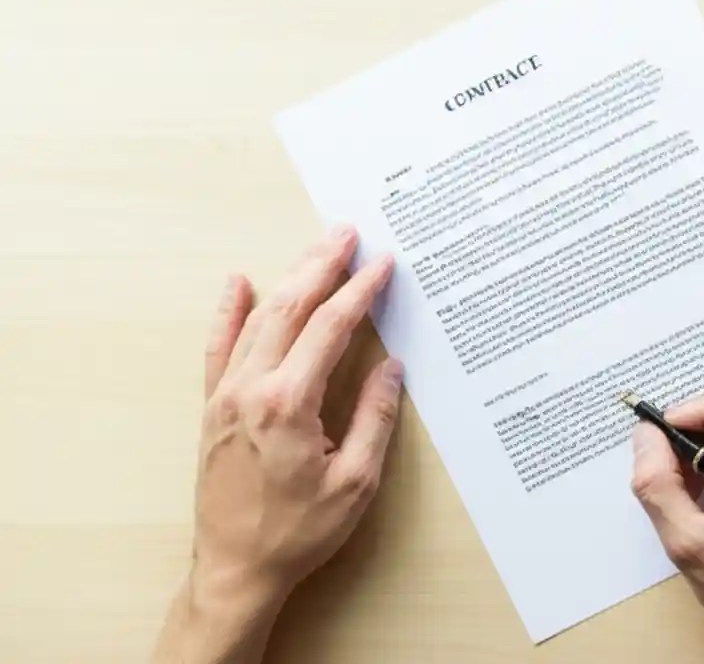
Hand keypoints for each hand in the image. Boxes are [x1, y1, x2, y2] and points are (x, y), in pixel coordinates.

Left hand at [154, 226, 401, 663]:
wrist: (235, 569)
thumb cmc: (297, 532)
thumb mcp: (355, 482)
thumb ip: (374, 418)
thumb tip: (392, 367)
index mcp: (288, 403)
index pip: (330, 328)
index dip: (359, 291)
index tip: (382, 264)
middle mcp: (250, 389)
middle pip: (290, 309)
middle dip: (322, 266)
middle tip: (347, 233)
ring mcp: (226, 396)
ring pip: (259, 319)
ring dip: (288, 279)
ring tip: (315, 249)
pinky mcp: (213, 408)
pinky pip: (220, 346)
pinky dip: (230, 311)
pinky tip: (239, 283)